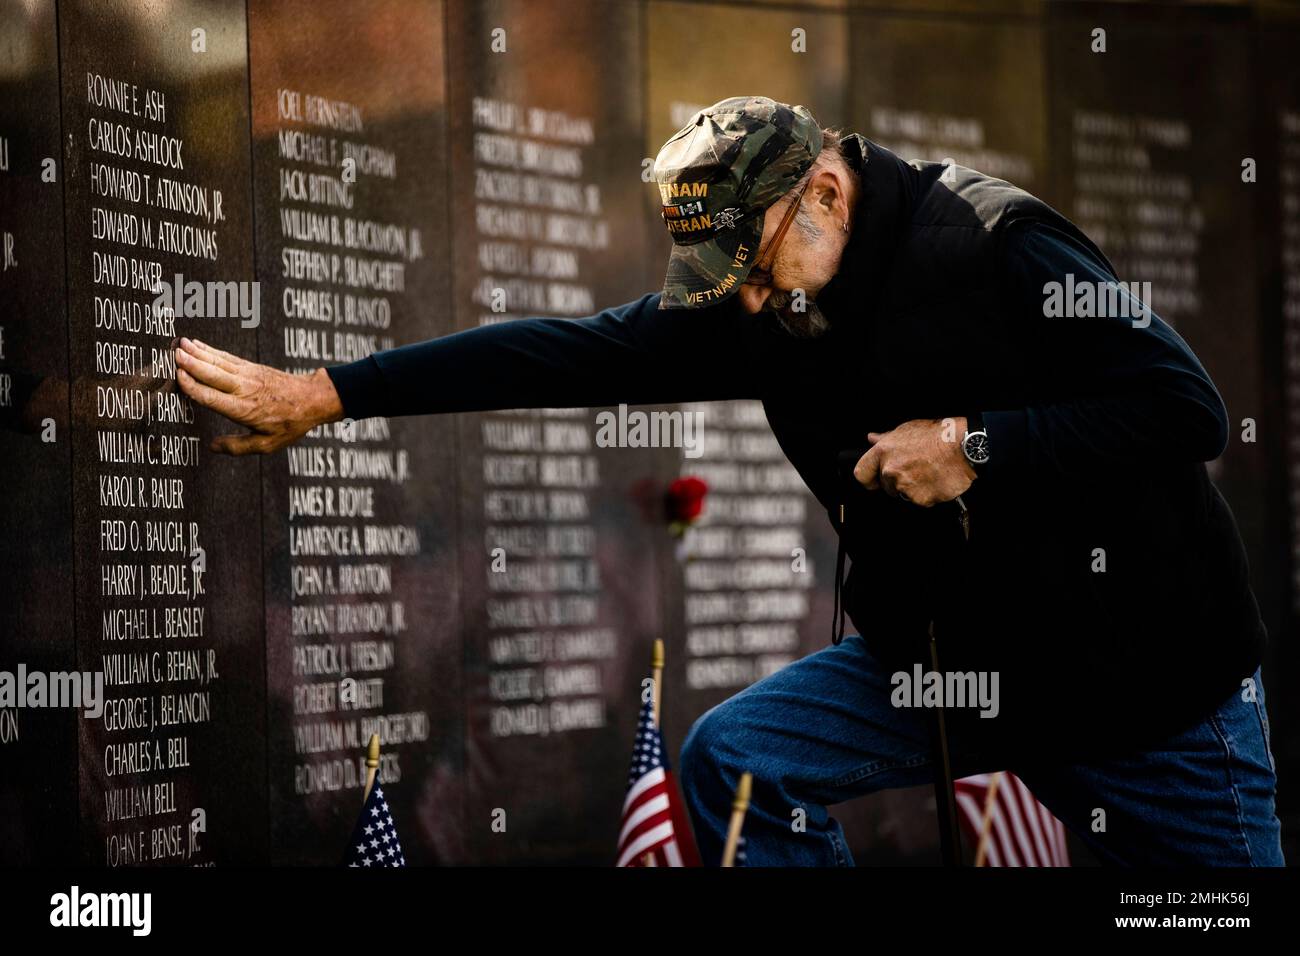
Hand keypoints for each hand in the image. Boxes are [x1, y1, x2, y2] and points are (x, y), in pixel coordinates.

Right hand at [175, 337, 343, 454]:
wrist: (313, 399)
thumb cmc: (290, 423)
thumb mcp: (266, 444)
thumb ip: (237, 447)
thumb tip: (212, 447)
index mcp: (244, 409)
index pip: (212, 397)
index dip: (193, 386)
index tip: (178, 376)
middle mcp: (244, 389)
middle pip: (213, 374)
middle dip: (192, 363)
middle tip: (174, 353)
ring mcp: (249, 375)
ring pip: (219, 362)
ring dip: (198, 352)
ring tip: (180, 344)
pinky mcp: (252, 367)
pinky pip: (228, 358)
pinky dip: (212, 351)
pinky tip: (199, 345)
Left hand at [853, 417, 975, 506]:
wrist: (963, 447)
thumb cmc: (937, 435)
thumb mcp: (907, 430)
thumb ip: (886, 438)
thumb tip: (872, 439)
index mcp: (884, 452)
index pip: (862, 473)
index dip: (869, 479)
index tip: (874, 481)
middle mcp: (891, 470)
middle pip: (886, 486)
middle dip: (897, 481)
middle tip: (915, 470)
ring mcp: (905, 486)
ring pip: (903, 494)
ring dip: (912, 488)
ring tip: (927, 472)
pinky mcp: (920, 499)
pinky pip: (920, 501)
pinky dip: (928, 494)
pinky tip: (936, 479)